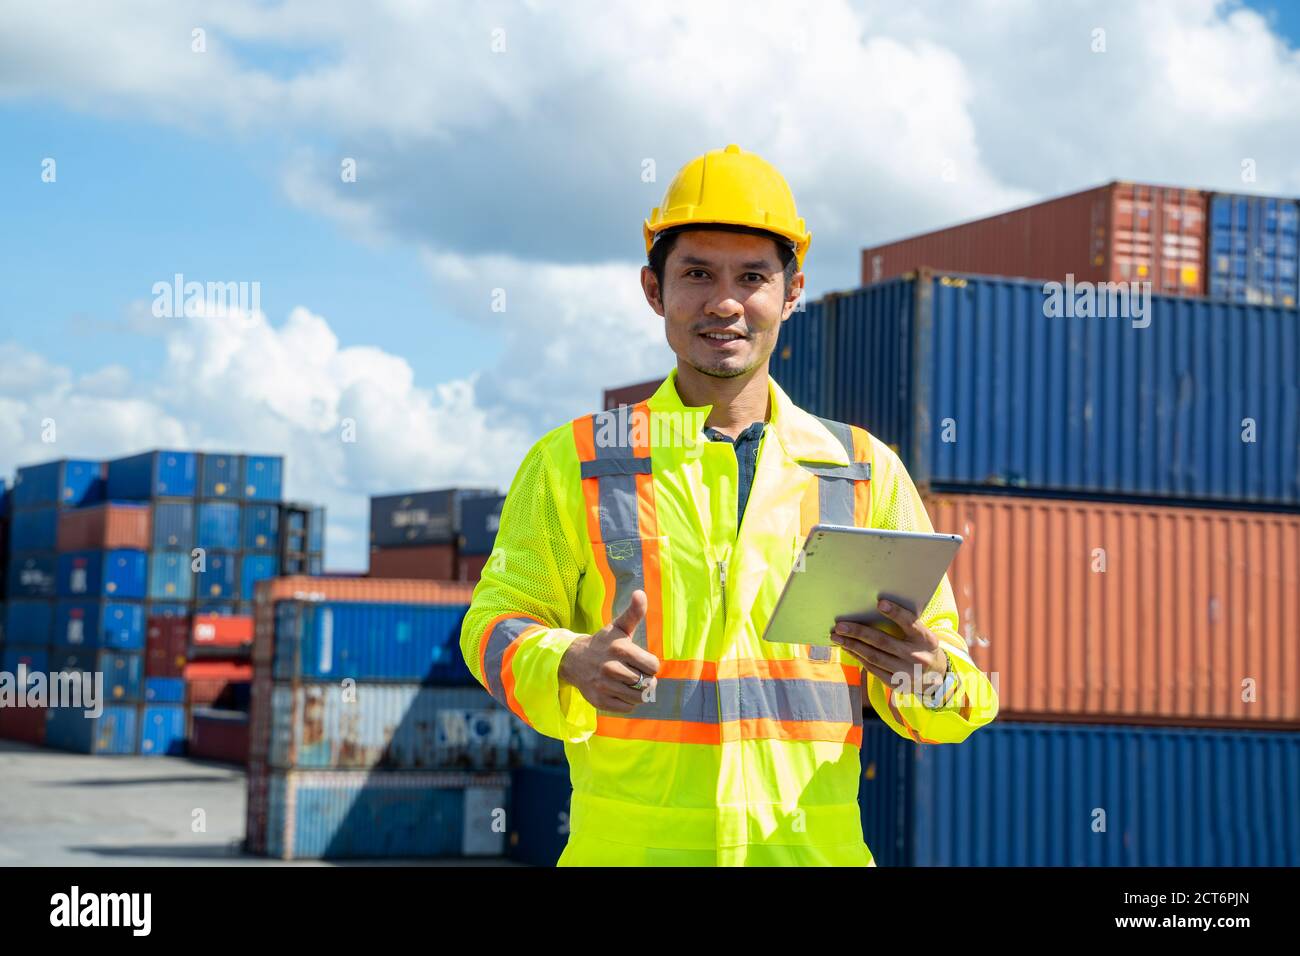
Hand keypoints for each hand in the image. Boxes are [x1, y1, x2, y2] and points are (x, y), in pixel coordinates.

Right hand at [557, 589, 659, 713]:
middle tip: (636, 673)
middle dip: (645, 679)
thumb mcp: (619, 626)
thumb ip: (634, 612)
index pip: (652, 666)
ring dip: (639, 692)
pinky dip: (628, 702)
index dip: (651, 665)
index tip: (642, 661)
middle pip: (646, 683)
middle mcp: (612, 668)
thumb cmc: (603, 642)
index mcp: (620, 649)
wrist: (574, 660)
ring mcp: (605, 686)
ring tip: (631, 683)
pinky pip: (627, 707)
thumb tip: (640, 592)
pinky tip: (621, 691)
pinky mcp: (600, 700)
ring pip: (638, 697)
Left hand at [829, 599, 948, 696]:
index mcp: (926, 639)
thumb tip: (874, 608)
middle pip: (883, 642)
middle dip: (858, 632)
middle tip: (840, 626)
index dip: (895, 613)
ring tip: (837, 637)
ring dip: (852, 646)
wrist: (936, 676)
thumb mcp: (921, 634)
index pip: (910, 623)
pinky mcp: (897, 684)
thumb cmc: (921, 646)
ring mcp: (907, 673)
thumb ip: (905, 624)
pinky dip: (859, 657)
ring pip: (874, 657)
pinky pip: (873, 669)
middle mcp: (917, 656)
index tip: (879, 602)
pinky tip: (848, 649)